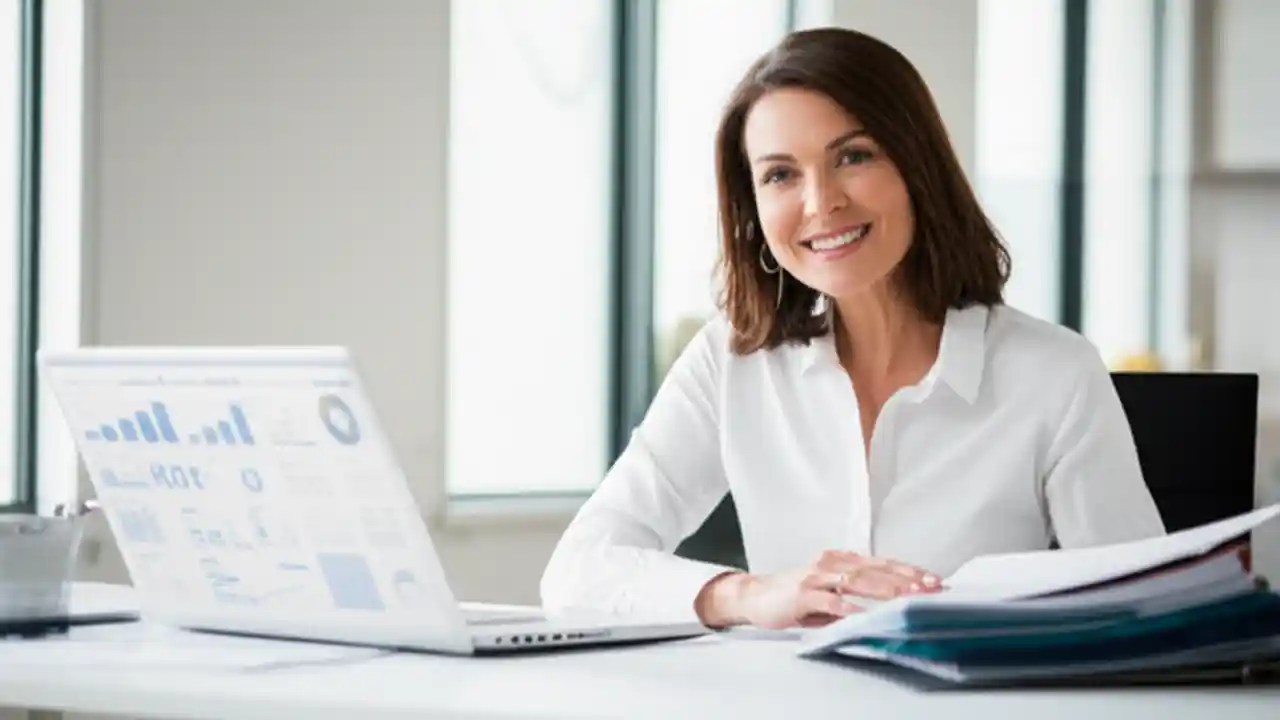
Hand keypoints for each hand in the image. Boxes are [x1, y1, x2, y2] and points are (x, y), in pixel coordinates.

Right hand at [695, 550, 941, 629]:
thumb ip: (854, 593)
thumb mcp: (828, 590)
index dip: (908, 570)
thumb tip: (889, 604)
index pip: (881, 563)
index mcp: (840, 560)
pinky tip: (864, 613)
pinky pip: (830, 601)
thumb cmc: (794, 595)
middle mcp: (831, 563)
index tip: (933, 579)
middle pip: (875, 569)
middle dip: (905, 579)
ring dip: (884, 590)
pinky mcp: (803, 594)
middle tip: (929, 588)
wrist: (755, 596)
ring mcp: (816, 577)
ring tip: (906, 597)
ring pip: (856, 580)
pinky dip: (848, 607)